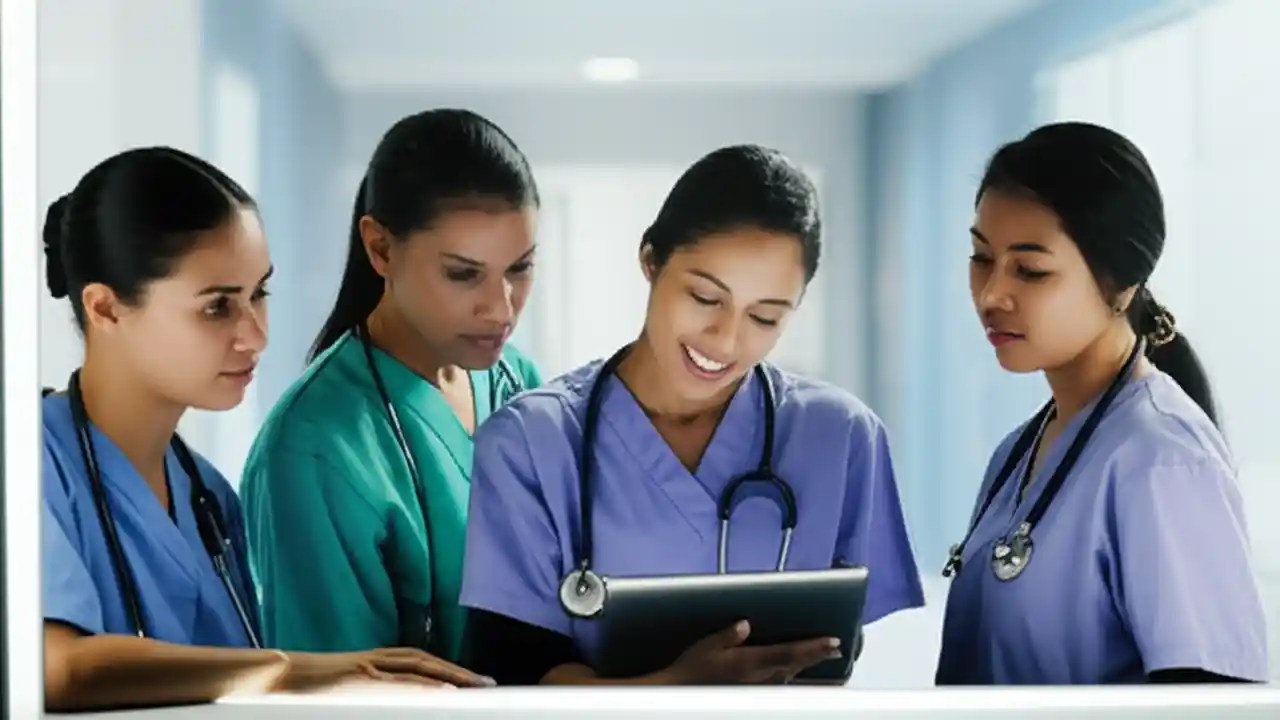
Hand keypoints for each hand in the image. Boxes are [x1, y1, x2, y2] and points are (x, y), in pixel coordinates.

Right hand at [275, 647, 495, 691]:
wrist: (280, 677)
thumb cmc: (313, 688)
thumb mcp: (351, 689)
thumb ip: (376, 690)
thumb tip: (403, 700)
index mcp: (378, 661)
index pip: (422, 662)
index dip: (450, 668)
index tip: (474, 681)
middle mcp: (378, 659)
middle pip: (427, 661)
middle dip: (459, 671)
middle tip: (488, 683)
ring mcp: (368, 667)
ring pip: (417, 668)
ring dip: (449, 676)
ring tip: (474, 687)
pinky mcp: (358, 678)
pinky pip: (396, 683)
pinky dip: (422, 687)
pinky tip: (442, 693)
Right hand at [655, 621, 840, 684]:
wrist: (681, 694)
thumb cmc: (692, 668)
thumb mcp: (706, 646)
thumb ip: (728, 636)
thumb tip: (746, 624)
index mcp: (750, 662)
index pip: (789, 653)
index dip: (813, 648)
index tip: (832, 642)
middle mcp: (759, 678)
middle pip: (795, 665)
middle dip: (816, 656)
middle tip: (836, 648)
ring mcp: (757, 688)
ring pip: (789, 675)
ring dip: (806, 665)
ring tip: (822, 655)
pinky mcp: (752, 693)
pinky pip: (779, 683)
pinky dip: (791, 673)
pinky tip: (794, 670)